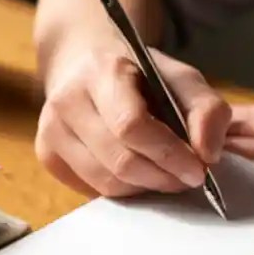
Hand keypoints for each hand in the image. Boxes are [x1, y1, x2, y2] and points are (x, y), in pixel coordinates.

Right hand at [35, 42, 231, 197]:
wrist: (83, 66)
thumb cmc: (136, 75)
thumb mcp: (180, 78)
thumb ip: (207, 110)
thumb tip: (207, 155)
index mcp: (101, 72)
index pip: (131, 126)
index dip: (168, 154)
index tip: (198, 169)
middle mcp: (66, 101)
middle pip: (119, 161)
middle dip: (162, 177)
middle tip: (187, 178)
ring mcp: (50, 130)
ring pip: (105, 182)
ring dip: (144, 187)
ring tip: (165, 175)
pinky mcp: (46, 154)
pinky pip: (91, 188)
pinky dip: (122, 188)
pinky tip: (135, 171)